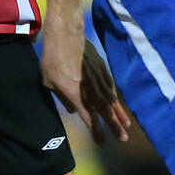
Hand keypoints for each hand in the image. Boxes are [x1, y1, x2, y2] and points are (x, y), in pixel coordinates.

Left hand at [39, 15, 129, 143]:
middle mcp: (90, 89)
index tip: (102, 141)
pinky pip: (111, 87)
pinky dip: (116, 98)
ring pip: (111, 100)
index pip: (88, 117)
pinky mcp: (102, 68)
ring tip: (126, 125)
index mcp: (75, 94)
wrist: (65, 33)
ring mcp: (99, 78)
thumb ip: (61, 98)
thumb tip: (74, 110)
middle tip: (123, 139)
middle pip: (105, 111)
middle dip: (114, 126)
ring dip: (119, 114)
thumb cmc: (52, 57)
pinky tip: (118, 104)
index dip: (96, 130)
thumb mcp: (48, 81)